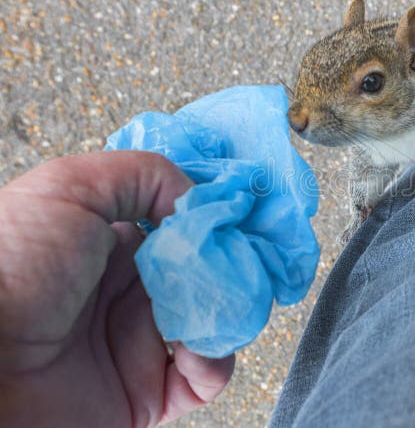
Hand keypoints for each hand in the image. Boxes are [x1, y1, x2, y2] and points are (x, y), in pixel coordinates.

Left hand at [0, 152, 234, 426]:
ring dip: (229, 306)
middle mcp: (129, 292)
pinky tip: (198, 342)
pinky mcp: (149, 391)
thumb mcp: (68, 188)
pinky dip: (217, 357)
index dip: (215, 218)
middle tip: (239, 256)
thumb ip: (142, 174)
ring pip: (214, 318)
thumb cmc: (9, 269)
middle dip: (230, 261)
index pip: (183, 226)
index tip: (238, 213)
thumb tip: (199, 200)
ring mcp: (140, 341)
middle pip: (206, 271)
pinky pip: (207, 374)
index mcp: (111, 245)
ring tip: (219, 299)